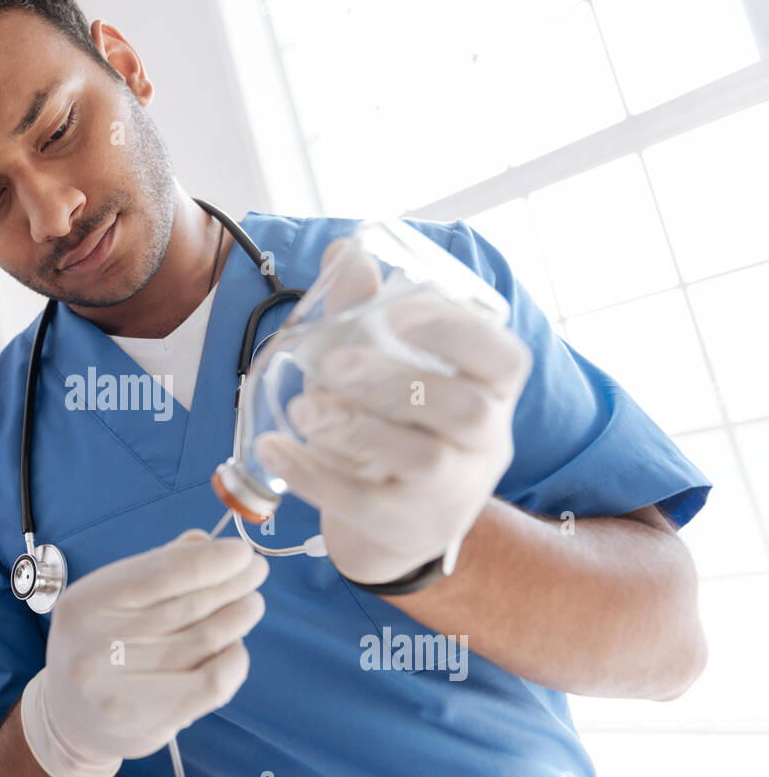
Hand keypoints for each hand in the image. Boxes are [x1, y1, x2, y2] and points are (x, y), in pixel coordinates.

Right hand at [20, 530, 267, 776]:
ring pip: (206, 640)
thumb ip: (158, 567)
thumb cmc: (100, 644)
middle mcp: (97, 646)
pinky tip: (237, 646)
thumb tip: (207, 543)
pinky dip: (235, 659)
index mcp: (86, 604)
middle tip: (256, 571)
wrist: (71, 718)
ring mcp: (122, 688)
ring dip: (239, 616)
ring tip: (251, 604)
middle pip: (189, 606)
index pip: (162, 573)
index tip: (241, 552)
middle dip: (234, 583)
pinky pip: (214, 682)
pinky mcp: (150, 721)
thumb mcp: (111, 597)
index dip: (211, 559)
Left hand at [254, 239, 531, 584]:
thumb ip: (367, 311)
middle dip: (397, 379)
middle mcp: (484, 441)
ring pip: (421, 458)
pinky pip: (364, 502)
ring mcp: (451, 489)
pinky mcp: (405, 523)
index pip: (505, 359)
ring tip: (302, 407)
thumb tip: (345, 252)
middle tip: (336, 363)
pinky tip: (272, 448)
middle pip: (464, 409)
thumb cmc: (399, 422)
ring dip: (356, 427)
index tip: (399, 310)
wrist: (396, 517)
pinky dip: (313, 474)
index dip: (457, 332)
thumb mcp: (389, 367)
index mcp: (491, 390)